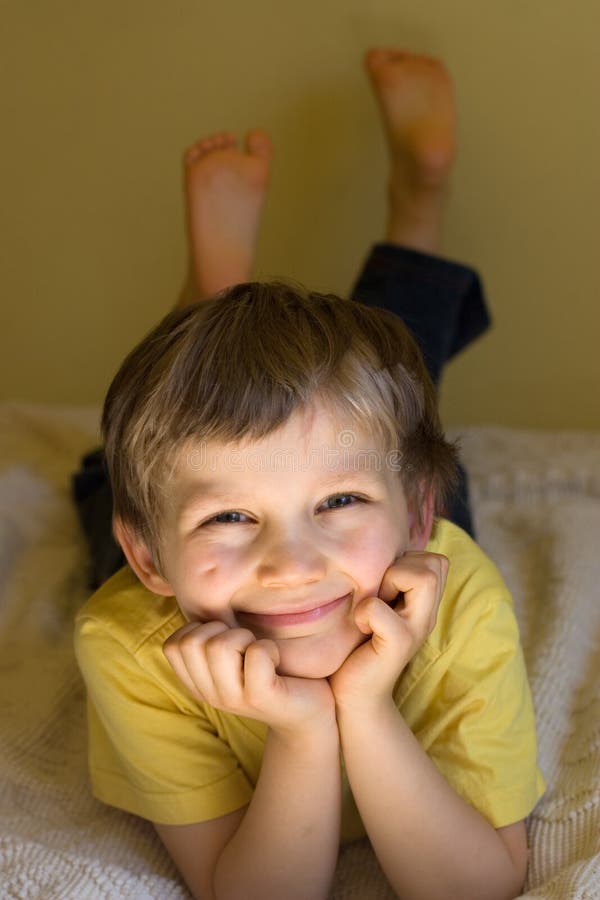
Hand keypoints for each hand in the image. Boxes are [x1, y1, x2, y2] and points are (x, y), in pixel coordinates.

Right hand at [163, 622, 335, 735]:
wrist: (310, 713)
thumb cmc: (271, 670)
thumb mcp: (235, 653)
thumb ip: (213, 635)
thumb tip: (201, 588)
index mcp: (198, 683)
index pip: (173, 644)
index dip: (200, 629)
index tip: (226, 638)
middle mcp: (209, 694)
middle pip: (191, 642)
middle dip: (222, 630)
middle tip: (247, 645)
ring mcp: (233, 699)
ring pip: (219, 646)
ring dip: (246, 638)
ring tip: (261, 653)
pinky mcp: (261, 698)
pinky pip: (256, 653)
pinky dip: (270, 648)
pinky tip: (277, 662)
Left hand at [329, 551, 448, 710]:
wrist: (353, 696)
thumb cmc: (357, 645)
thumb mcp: (374, 605)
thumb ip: (386, 581)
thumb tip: (375, 545)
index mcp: (424, 604)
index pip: (435, 559)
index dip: (407, 562)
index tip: (383, 588)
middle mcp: (427, 615)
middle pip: (434, 562)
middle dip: (400, 568)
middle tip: (379, 596)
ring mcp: (416, 630)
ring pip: (421, 576)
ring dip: (388, 582)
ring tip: (372, 609)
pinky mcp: (398, 645)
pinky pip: (379, 608)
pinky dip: (363, 612)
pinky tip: (360, 628)